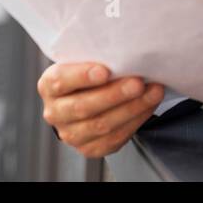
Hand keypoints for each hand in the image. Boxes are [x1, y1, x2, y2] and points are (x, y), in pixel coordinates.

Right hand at [38, 61, 165, 158]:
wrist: (91, 97)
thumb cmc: (91, 73)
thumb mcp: (86, 61)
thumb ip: (98, 59)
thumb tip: (128, 53)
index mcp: (49, 85)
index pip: (60, 81)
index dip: (81, 76)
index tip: (105, 71)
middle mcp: (55, 112)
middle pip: (83, 107)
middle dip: (114, 95)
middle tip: (138, 83)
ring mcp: (71, 134)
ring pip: (101, 125)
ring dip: (131, 108)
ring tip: (153, 92)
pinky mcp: (90, 148)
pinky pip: (114, 138)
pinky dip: (135, 120)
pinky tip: (149, 106)